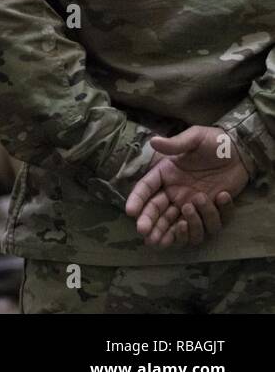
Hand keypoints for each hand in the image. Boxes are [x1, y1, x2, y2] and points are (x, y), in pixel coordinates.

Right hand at [126, 126, 248, 247]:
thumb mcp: (195, 137)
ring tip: (186, 219)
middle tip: (145, 234)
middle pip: (157, 212)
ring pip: (180, 225)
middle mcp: (174, 192)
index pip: (145, 188)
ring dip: (180, 228)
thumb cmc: (213, 142)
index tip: (131, 212)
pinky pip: (209, 225)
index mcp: (165, 174)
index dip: (137, 200)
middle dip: (150, 224)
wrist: (240, 151)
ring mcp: (192, 204)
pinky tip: (220, 198)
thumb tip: (153, 141)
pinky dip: (212, 218)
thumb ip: (175, 143)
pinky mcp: (211, 212)